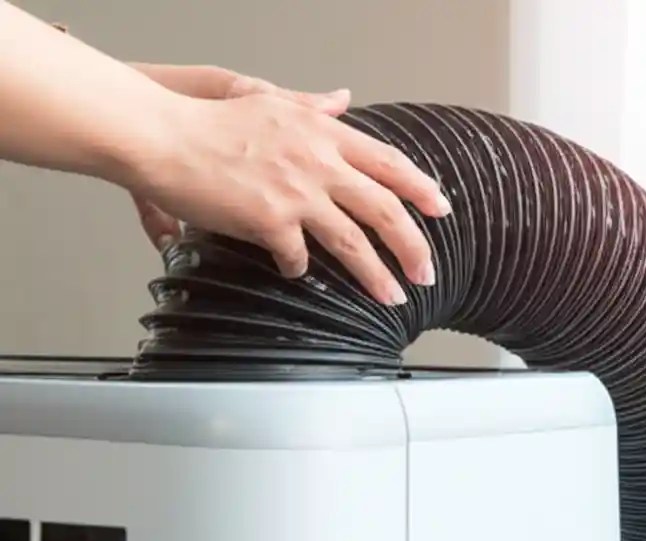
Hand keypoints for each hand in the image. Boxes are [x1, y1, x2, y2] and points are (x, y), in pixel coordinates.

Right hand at [119, 90, 448, 304]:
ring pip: (354, 242)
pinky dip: (298, 268)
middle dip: (414, 246)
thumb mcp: (271, 102)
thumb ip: (312, 107)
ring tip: (393, 297)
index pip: (390, 163)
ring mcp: (297, 193)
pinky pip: (297, 257)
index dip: (421, 188)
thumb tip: (342, 99)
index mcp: (323, 133)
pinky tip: (295, 272)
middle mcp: (319, 163)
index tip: (441, 208)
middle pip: (385, 209)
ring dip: (378, 276)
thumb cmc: (211, 122)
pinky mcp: (270, 221)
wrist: (165, 138)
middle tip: (426, 273)